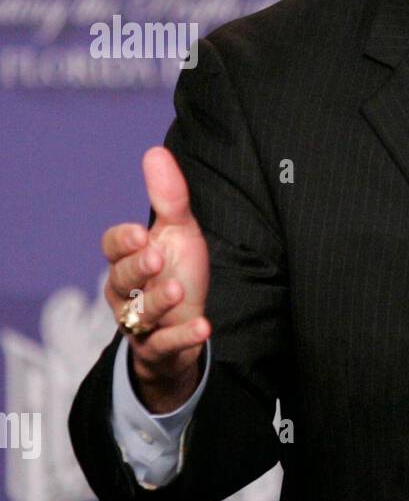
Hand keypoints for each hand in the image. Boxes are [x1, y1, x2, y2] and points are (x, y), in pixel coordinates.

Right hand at [102, 146, 210, 412]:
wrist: (185, 327)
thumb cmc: (177, 271)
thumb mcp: (178, 232)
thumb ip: (169, 197)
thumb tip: (155, 151)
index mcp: (127, 260)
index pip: (112, 248)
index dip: (123, 241)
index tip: (141, 232)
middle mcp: (126, 293)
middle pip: (120, 280)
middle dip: (137, 269)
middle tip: (156, 257)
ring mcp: (141, 324)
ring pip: (138, 315)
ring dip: (157, 302)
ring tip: (176, 290)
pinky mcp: (160, 349)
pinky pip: (166, 346)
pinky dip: (184, 337)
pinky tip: (204, 327)